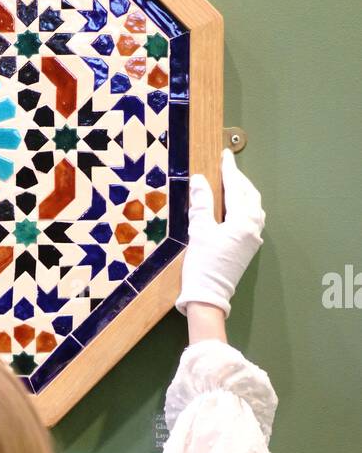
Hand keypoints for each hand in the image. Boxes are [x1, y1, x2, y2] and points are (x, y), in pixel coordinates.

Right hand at [176, 149, 264, 316]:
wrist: (208, 297)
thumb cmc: (203, 265)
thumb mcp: (199, 231)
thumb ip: (201, 204)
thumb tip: (200, 180)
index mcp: (242, 221)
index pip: (236, 188)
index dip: (229, 170)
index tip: (225, 155)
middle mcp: (253, 228)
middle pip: (249, 195)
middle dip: (238, 179)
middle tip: (226, 167)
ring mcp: (253, 239)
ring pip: (253, 207)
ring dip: (243, 192)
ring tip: (231, 183)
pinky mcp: (248, 247)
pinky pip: (251, 218)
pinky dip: (244, 206)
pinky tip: (235, 207)